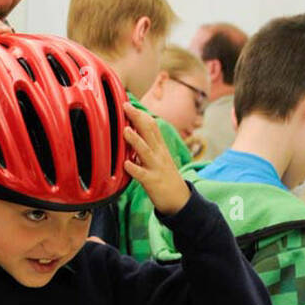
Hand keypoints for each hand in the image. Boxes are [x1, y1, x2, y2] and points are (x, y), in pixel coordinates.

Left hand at [122, 101, 189, 215]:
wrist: (179, 200)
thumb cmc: (165, 178)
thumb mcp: (159, 158)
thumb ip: (147, 146)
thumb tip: (132, 134)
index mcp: (160, 147)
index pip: (152, 125)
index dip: (140, 114)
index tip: (128, 104)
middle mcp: (159, 154)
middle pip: (149, 132)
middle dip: (137, 118)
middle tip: (125, 107)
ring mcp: (156, 167)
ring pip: (145, 151)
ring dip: (135, 140)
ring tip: (125, 130)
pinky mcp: (152, 182)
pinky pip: (142, 174)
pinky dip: (134, 168)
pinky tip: (126, 164)